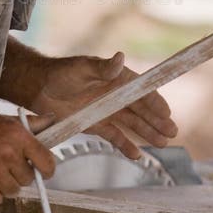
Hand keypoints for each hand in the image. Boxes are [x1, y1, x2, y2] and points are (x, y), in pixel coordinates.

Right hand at [0, 111, 54, 207]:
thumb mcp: (4, 120)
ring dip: (5, 186)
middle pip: (28, 180)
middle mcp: (7, 154)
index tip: (42, 171)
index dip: (46, 169)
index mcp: (18, 137)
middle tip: (6, 167)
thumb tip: (51, 119)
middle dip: (19, 175)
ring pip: (13, 192)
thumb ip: (30, 124)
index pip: (46, 162)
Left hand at [30, 52, 177, 159]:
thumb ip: (103, 67)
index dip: (155, 101)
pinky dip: (126, 145)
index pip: (141, 90)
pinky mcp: (97, 125)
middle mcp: (116, 95)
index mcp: (117, 78)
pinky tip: (137, 155)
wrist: (40, 89)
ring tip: (163, 143)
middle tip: (172, 132)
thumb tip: (120, 57)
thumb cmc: (62, 73)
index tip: (167, 112)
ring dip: (147, 133)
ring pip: (132, 124)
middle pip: (141, 110)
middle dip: (157, 121)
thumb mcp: (82, 68)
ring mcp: (107, 111)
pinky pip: (115, 136)